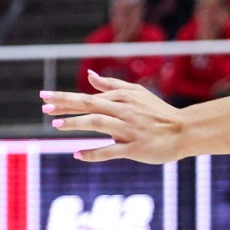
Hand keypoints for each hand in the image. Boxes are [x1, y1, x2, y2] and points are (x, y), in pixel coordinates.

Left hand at [42, 71, 189, 163]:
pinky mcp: (135, 148)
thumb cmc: (157, 112)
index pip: (88, 97)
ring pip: (98, 123)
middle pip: (90, 105)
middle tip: (44, 108)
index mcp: (123, 98)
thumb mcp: (137, 93)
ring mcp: (130, 129)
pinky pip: (111, 151)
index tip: (44, 98)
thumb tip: (90, 75)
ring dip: (76, 123)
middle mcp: (124, 111)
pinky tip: (77, 154)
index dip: (66, 98)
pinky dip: (94, 153)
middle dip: (66, 105)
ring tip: (56, 125)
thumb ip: (112, 85)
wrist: (185, 131)